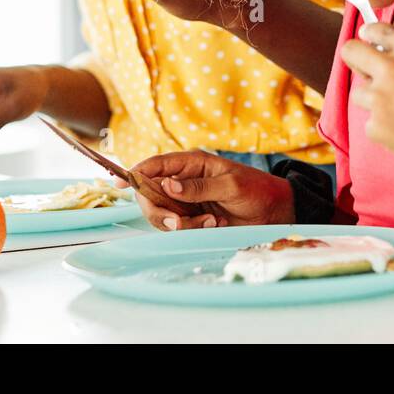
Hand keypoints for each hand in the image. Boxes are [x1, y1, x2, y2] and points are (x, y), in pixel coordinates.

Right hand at [117, 151, 294, 230]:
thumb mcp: (231, 185)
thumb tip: (168, 186)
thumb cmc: (255, 190)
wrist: (273, 212)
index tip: (120, 182)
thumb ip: (199, 187)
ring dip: (180, 223)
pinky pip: (176, 227)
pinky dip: (190, 230)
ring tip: (210, 221)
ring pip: (161, 214)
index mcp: (191, 163)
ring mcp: (185, 201)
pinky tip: (213, 224)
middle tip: (178, 222)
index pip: (156, 165)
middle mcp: (183, 181)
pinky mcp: (191, 219)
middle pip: (150, 194)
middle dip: (158, 210)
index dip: (135, 172)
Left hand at [339, 21, 393, 177]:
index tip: (372, 44)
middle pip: (350, 52)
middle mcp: (390, 68)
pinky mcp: (377, 128)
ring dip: (375, 98)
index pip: (372, 30)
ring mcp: (380, 99)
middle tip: (371, 71)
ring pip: (359, 93)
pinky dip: (385, 126)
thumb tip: (386, 54)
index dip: (371, 38)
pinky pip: (370, 123)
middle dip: (359, 59)